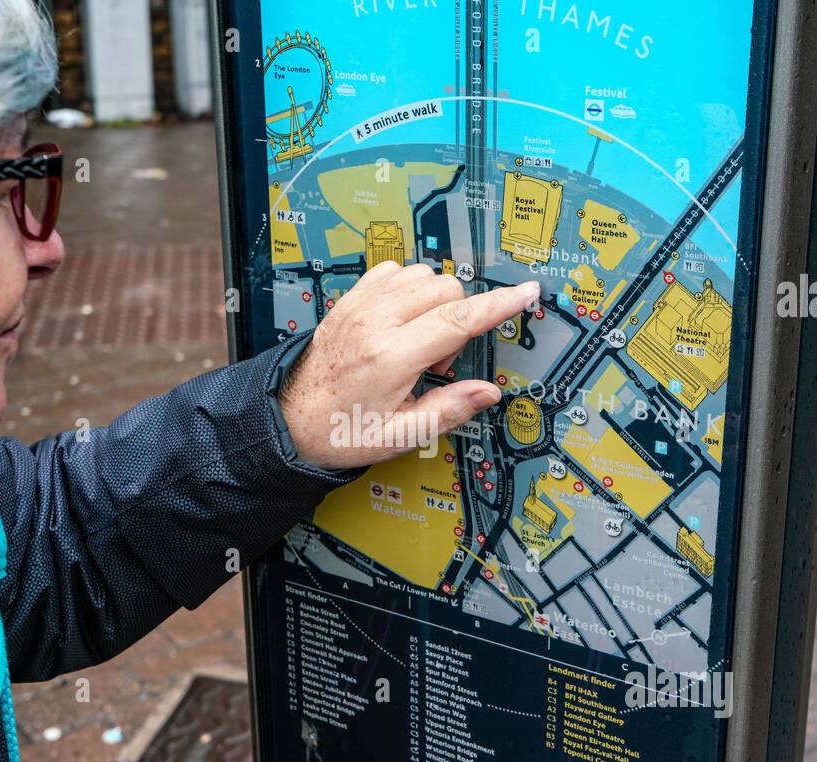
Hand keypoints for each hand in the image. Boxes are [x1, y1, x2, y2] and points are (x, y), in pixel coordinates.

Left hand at [278, 261, 539, 469]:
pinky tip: (402, 321)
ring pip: (422, 275)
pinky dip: (409, 289)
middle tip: (438, 360)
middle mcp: (374, 323)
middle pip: (446, 290)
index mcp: (391, 358)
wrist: (291, 419)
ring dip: (434, 302)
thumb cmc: (341, 430)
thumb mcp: (399, 436)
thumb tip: (487, 392)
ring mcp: (359, 306)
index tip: (525, 293)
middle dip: (459, 317)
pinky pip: (393, 271)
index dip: (498, 304)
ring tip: (417, 342)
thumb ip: (447, 410)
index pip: (458, 320)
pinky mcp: (349, 299)